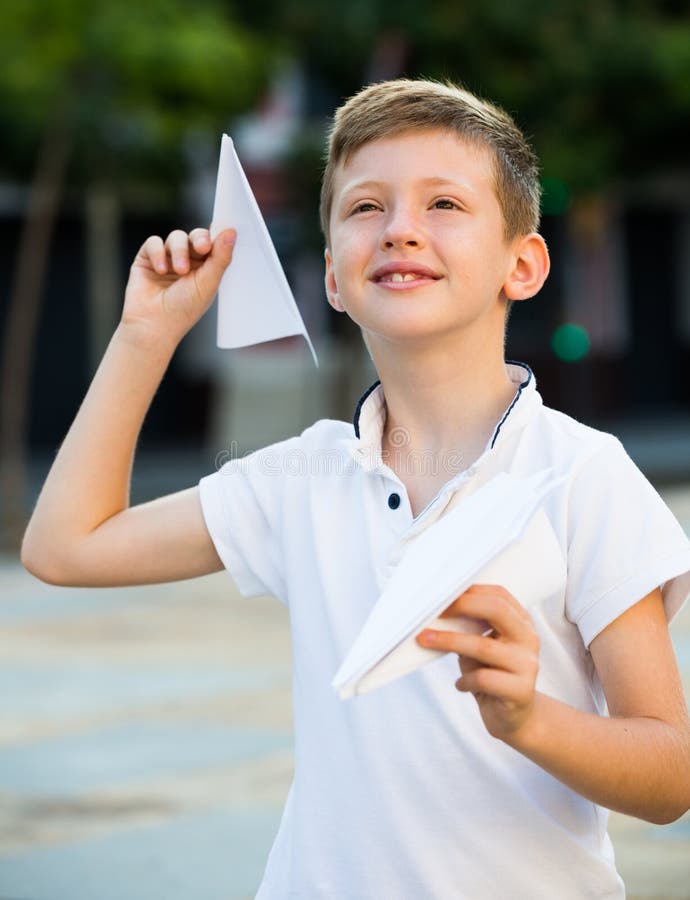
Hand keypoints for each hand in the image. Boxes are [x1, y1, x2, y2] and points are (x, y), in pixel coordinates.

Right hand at [122, 227, 235, 345]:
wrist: (153, 325)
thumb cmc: (184, 310)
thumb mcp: (208, 283)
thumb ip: (220, 257)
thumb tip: (231, 231)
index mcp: (206, 269)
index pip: (214, 243)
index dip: (217, 236)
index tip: (220, 232)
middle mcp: (188, 262)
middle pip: (196, 236)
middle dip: (199, 239)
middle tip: (202, 247)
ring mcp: (167, 259)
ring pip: (176, 237)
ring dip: (179, 251)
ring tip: (180, 270)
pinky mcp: (147, 259)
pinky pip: (153, 242)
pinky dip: (158, 253)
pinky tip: (161, 270)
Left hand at [416, 584, 539, 741]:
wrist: (514, 718)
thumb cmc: (491, 675)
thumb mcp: (481, 647)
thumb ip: (469, 628)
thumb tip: (436, 610)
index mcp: (521, 623)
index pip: (499, 595)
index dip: (470, 591)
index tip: (442, 593)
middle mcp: (528, 639)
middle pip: (496, 610)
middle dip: (461, 606)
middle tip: (432, 611)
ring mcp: (527, 665)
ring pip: (483, 646)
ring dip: (448, 641)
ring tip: (425, 640)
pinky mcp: (521, 691)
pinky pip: (483, 679)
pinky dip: (464, 680)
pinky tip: (460, 685)